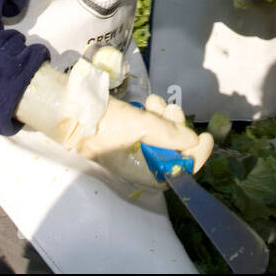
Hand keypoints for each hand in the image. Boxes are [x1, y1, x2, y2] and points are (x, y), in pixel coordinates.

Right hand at [78, 95, 212, 187]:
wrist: (71, 108)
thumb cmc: (103, 122)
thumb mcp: (140, 125)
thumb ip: (169, 135)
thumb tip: (192, 140)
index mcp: (141, 172)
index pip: (177, 173)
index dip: (195, 157)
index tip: (205, 137)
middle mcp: (140, 164)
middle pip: (172, 150)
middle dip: (177, 128)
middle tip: (172, 110)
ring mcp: (134, 148)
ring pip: (163, 135)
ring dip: (165, 116)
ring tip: (156, 102)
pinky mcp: (129, 134)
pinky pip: (151, 126)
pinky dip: (154, 114)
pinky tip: (149, 102)